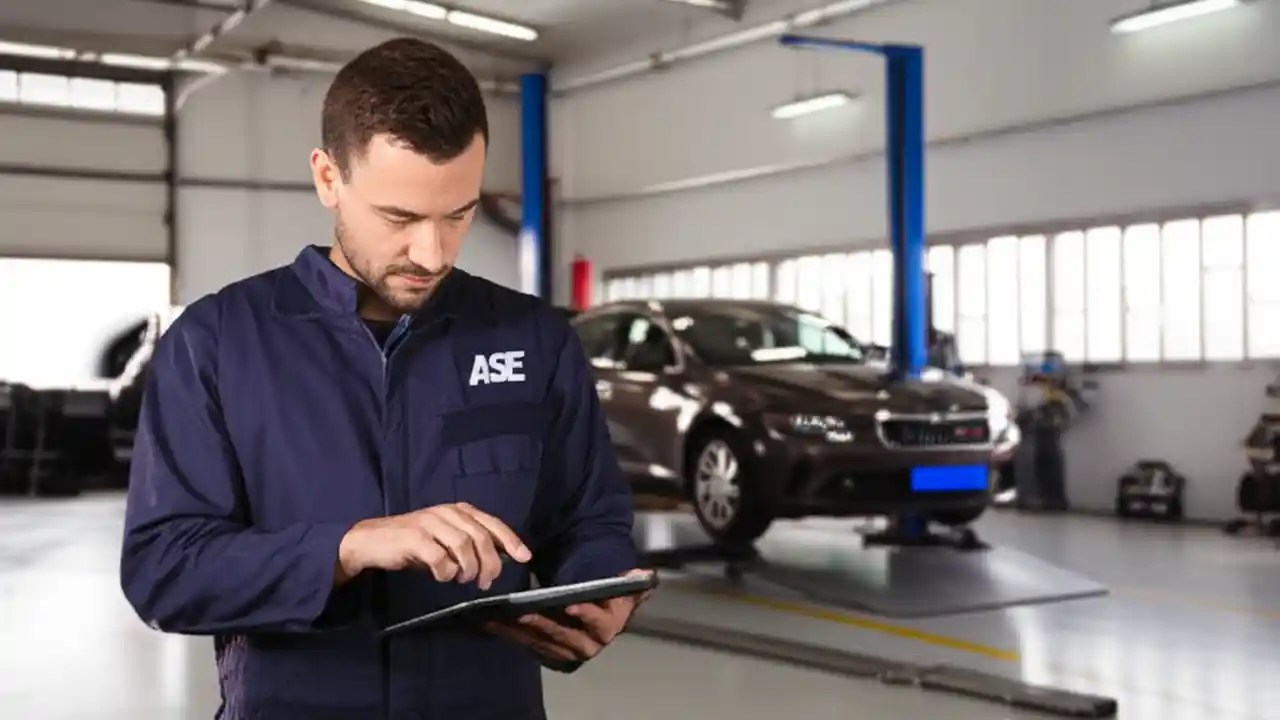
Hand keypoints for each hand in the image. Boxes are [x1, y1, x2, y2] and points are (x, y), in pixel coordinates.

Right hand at [335, 503, 530, 589]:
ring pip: (464, 546)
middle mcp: (446, 512)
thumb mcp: (444, 538)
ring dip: (469, 569)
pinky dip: (446, 572)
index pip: (491, 523)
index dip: (511, 540)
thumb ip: (469, 543)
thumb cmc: (413, 542)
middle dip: (490, 563)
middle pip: (482, 537)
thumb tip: (498, 560)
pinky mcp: (414, 538)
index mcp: (457, 510)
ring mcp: (430, 523)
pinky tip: (442, 577)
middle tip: (485, 582)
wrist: (371, 541)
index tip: (524, 557)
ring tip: (463, 580)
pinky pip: (440, 558)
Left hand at [483, 569, 653, 665]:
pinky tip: (492, 623)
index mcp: (609, 625)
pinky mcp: (549, 652)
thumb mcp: (621, 586)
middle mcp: (590, 643)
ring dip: (518, 631)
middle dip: (542, 624)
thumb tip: (644, 575)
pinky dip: (510, 634)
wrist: (595, 608)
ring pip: (542, 641)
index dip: (586, 614)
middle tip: (521, 613)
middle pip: (563, 635)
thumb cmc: (605, 593)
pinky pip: (528, 644)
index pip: (598, 623)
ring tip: (499, 617)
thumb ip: (630, 581)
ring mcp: (567, 650)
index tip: (569, 605)